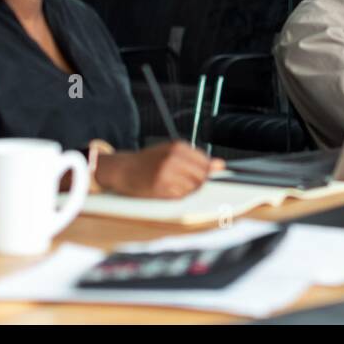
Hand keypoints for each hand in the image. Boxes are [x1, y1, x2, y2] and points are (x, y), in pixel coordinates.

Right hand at [96, 141, 223, 197]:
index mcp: (177, 147)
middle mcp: (173, 158)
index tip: (199, 175)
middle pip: (201, 176)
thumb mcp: (171, 152)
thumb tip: (221, 165)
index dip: (205, 172)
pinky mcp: (159, 188)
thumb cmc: (149, 160)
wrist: (123, 169)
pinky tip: (167, 190)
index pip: (205, 163)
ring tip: (173, 185)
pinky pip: (180, 196)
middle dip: (198, 182)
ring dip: (188, 190)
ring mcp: (166, 173)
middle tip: (183, 181)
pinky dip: (178, 195)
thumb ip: (197, 158)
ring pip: (193, 188)